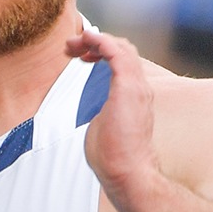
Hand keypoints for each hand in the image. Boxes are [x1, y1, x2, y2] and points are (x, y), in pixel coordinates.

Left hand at [65, 29, 159, 201]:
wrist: (127, 172)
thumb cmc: (114, 157)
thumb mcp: (101, 124)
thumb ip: (98, 110)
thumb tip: (86, 108)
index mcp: (133, 96)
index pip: (123, 62)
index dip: (102, 52)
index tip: (81, 56)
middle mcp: (140, 88)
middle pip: (123, 49)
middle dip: (97, 42)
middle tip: (73, 46)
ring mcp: (137, 87)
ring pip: (122, 47)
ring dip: (97, 40)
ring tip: (75, 43)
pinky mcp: (129, 88)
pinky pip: (117, 53)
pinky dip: (102, 42)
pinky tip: (87, 39)